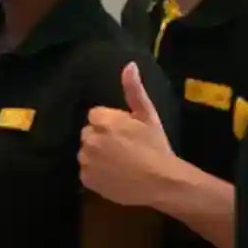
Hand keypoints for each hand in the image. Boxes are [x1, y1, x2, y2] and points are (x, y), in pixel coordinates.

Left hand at [78, 62, 178, 206]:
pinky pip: (86, 171)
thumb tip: (129, 65)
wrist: (161, 182)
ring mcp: (86, 160)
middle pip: (89, 133)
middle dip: (101, 137)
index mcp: (103, 120)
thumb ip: (134, 90)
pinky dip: (96, 173)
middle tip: (124, 148)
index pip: (95, 116)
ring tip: (119, 163)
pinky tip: (114, 176)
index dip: (110, 123)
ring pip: (86, 152)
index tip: (125, 132)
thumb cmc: (156, 146)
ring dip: (97, 155)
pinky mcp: (87, 179)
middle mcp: (90, 138)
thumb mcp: (148, 115)